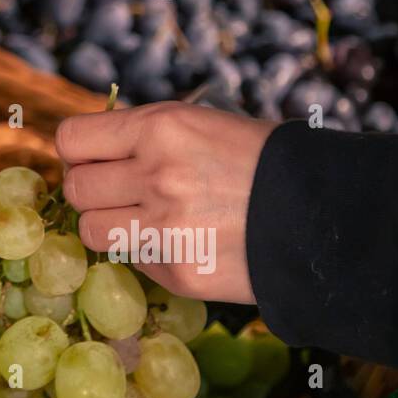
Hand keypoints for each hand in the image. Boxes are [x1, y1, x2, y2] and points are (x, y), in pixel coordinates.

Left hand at [56, 102, 275, 304]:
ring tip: (140, 219)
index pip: (72, 139)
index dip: (79, 151)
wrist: (325, 213)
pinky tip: (180, 242)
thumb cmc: (259, 161)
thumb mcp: (199, 124)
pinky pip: (131, 261)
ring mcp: (165, 228)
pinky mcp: (178, 272)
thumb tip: (87, 153)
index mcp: (160, 128)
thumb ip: (142, 137)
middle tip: (117, 193)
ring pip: (89, 230)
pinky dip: (145, 254)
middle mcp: (156, 175)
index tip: (93, 159)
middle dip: (90, 190)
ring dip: (106, 225)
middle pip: (75, 187)